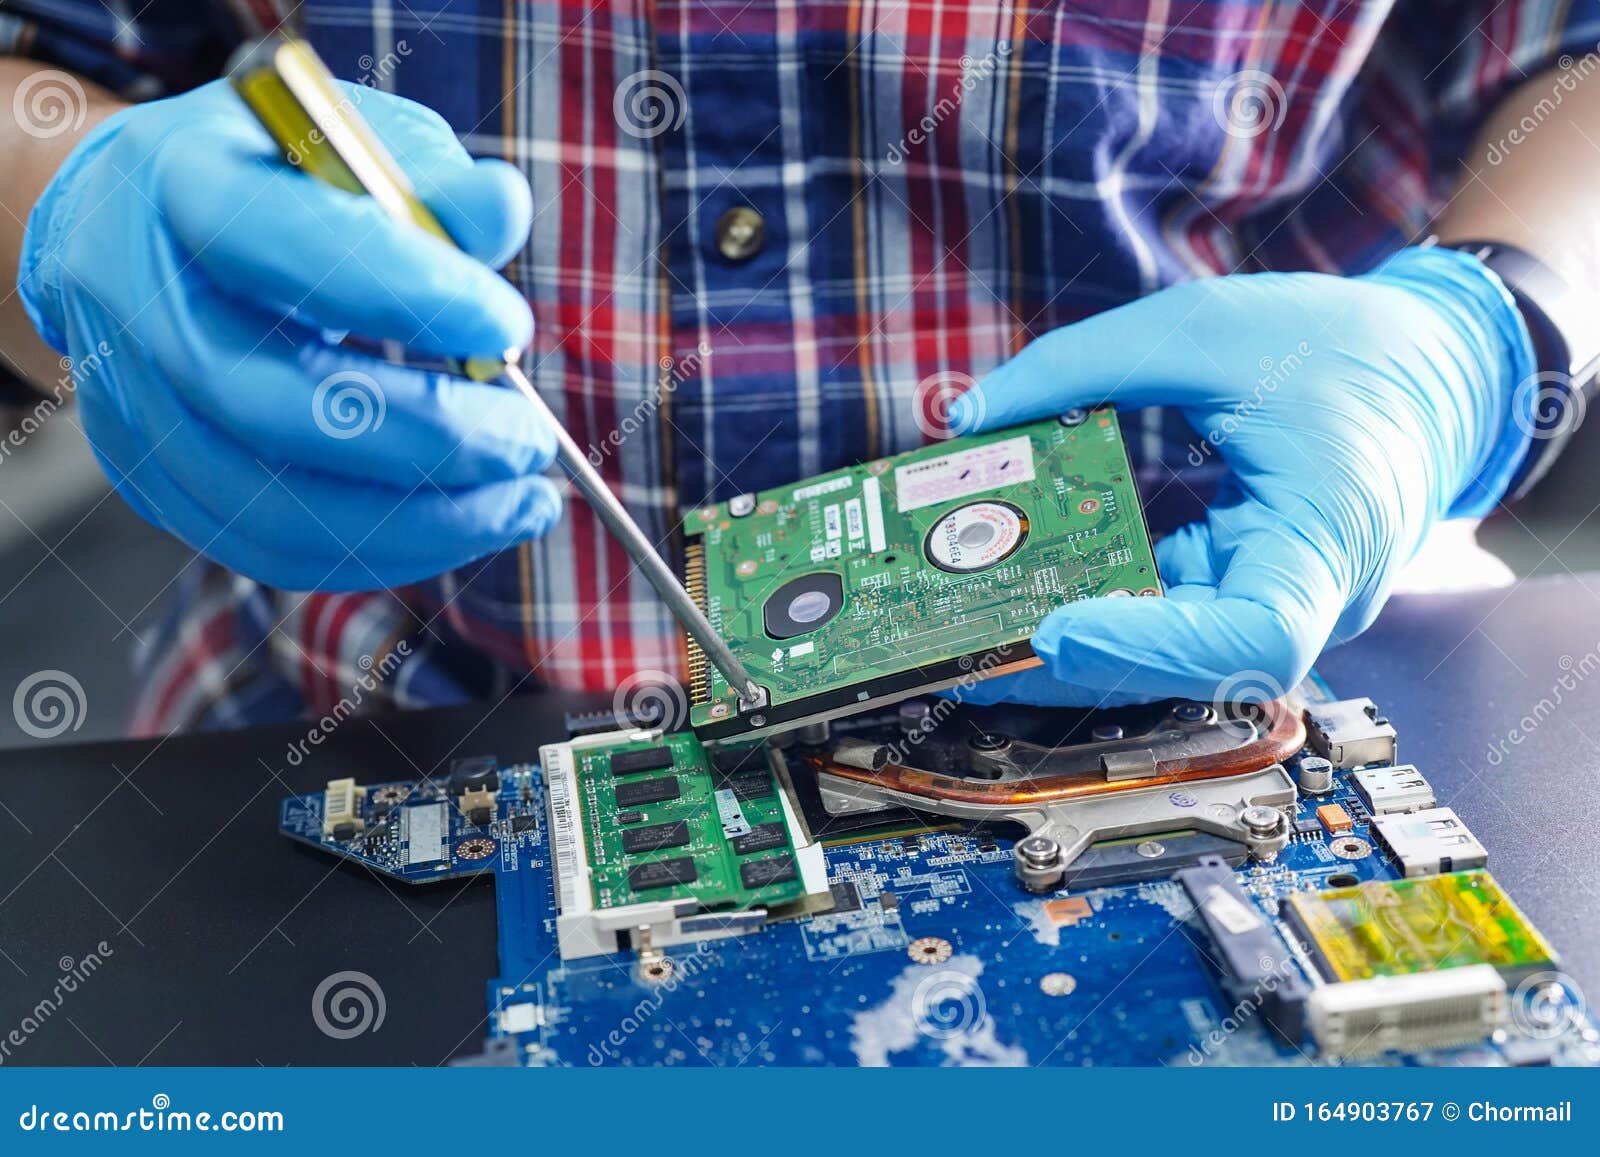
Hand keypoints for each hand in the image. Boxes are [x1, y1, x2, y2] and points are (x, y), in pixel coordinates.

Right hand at [18, 80, 558, 590]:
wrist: (131, 225)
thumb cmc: (271, 179)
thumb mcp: (352, 143)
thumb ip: (428, 185)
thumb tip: (502, 209)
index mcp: (181, 185)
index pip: (283, 248)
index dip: (405, 293)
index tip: (508, 325)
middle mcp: (136, 304)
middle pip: (270, 405)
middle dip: (427, 438)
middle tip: (529, 441)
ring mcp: (133, 408)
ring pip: (272, 506)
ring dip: (420, 521)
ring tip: (523, 502)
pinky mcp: (156, 483)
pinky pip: (272, 549)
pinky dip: (384, 551)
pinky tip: (466, 524)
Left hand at [950, 247, 1536, 706]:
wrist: (1434, 365)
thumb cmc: (1347, 346)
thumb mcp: (1209, 325)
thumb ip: (1084, 364)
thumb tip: (971, 415)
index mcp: (1331, 535)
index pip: (1255, 637)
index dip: (1151, 648)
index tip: (1058, 629)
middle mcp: (1311, 594)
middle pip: (1189, 664)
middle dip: (1075, 662)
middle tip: (969, 650)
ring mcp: (1278, 599)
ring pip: (1169, 653)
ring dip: (1072, 648)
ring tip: (972, 635)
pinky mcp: (1245, 586)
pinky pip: (1168, 616)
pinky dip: (1097, 608)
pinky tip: (1024, 594)